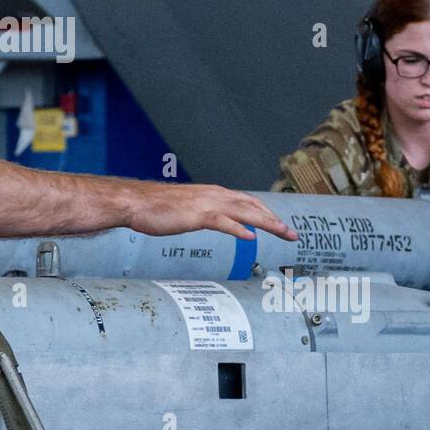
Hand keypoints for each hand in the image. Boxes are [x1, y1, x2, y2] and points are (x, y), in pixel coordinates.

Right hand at [128, 182, 297, 241]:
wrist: (136, 202)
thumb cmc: (157, 207)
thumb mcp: (186, 208)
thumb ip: (204, 212)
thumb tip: (215, 219)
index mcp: (212, 193)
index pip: (247, 201)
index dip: (266, 212)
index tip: (280, 224)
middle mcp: (214, 195)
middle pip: (252, 206)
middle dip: (274, 220)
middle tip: (293, 234)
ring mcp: (206, 204)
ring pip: (244, 212)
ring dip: (267, 223)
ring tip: (284, 233)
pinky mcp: (196, 215)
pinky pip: (222, 222)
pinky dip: (238, 228)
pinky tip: (250, 236)